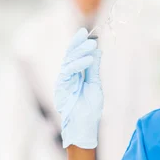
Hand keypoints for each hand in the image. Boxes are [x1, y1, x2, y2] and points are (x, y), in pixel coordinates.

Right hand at [54, 28, 102, 148]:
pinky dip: (79, 64)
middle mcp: (67, 77)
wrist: (85, 125)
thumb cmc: (90, 108)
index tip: (86, 33)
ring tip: (91, 45)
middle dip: (76, 43)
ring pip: (68, 62)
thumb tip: (97, 51)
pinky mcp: (62, 88)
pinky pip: (69, 72)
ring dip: (80, 52)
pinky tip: (88, 59)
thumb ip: (93, 69)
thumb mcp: (95, 84)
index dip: (79, 44)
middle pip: (69, 56)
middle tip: (85, 33)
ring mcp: (63, 82)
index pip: (75, 56)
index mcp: (75, 76)